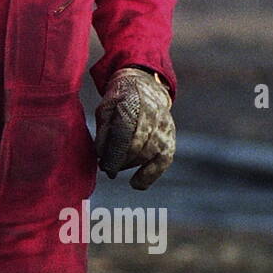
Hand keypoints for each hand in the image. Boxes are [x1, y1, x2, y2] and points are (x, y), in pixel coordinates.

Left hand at [94, 66, 174, 189]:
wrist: (145, 88)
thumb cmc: (120, 103)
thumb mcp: (106, 110)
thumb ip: (103, 133)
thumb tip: (102, 158)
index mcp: (133, 103)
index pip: (124, 133)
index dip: (114, 154)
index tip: (104, 166)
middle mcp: (153, 115)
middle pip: (136, 147)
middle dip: (119, 161)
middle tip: (106, 167)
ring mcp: (164, 128)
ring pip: (148, 155)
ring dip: (129, 165)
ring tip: (116, 166)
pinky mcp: (171, 140)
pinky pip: (162, 163)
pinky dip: (149, 176)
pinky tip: (136, 184)